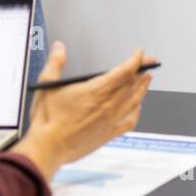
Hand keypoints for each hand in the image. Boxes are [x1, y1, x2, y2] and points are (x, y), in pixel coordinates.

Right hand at [12, 42, 153, 179]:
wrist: (48, 148)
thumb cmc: (47, 119)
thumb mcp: (47, 85)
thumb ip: (55, 63)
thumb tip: (59, 47)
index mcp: (96, 91)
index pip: (124, 71)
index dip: (135, 60)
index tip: (140, 53)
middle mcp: (108, 105)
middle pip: (132, 85)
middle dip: (142, 70)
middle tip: (149, 62)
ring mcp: (110, 121)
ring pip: (134, 102)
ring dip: (142, 89)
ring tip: (147, 80)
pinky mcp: (108, 135)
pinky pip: (129, 122)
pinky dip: (136, 112)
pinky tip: (137, 108)